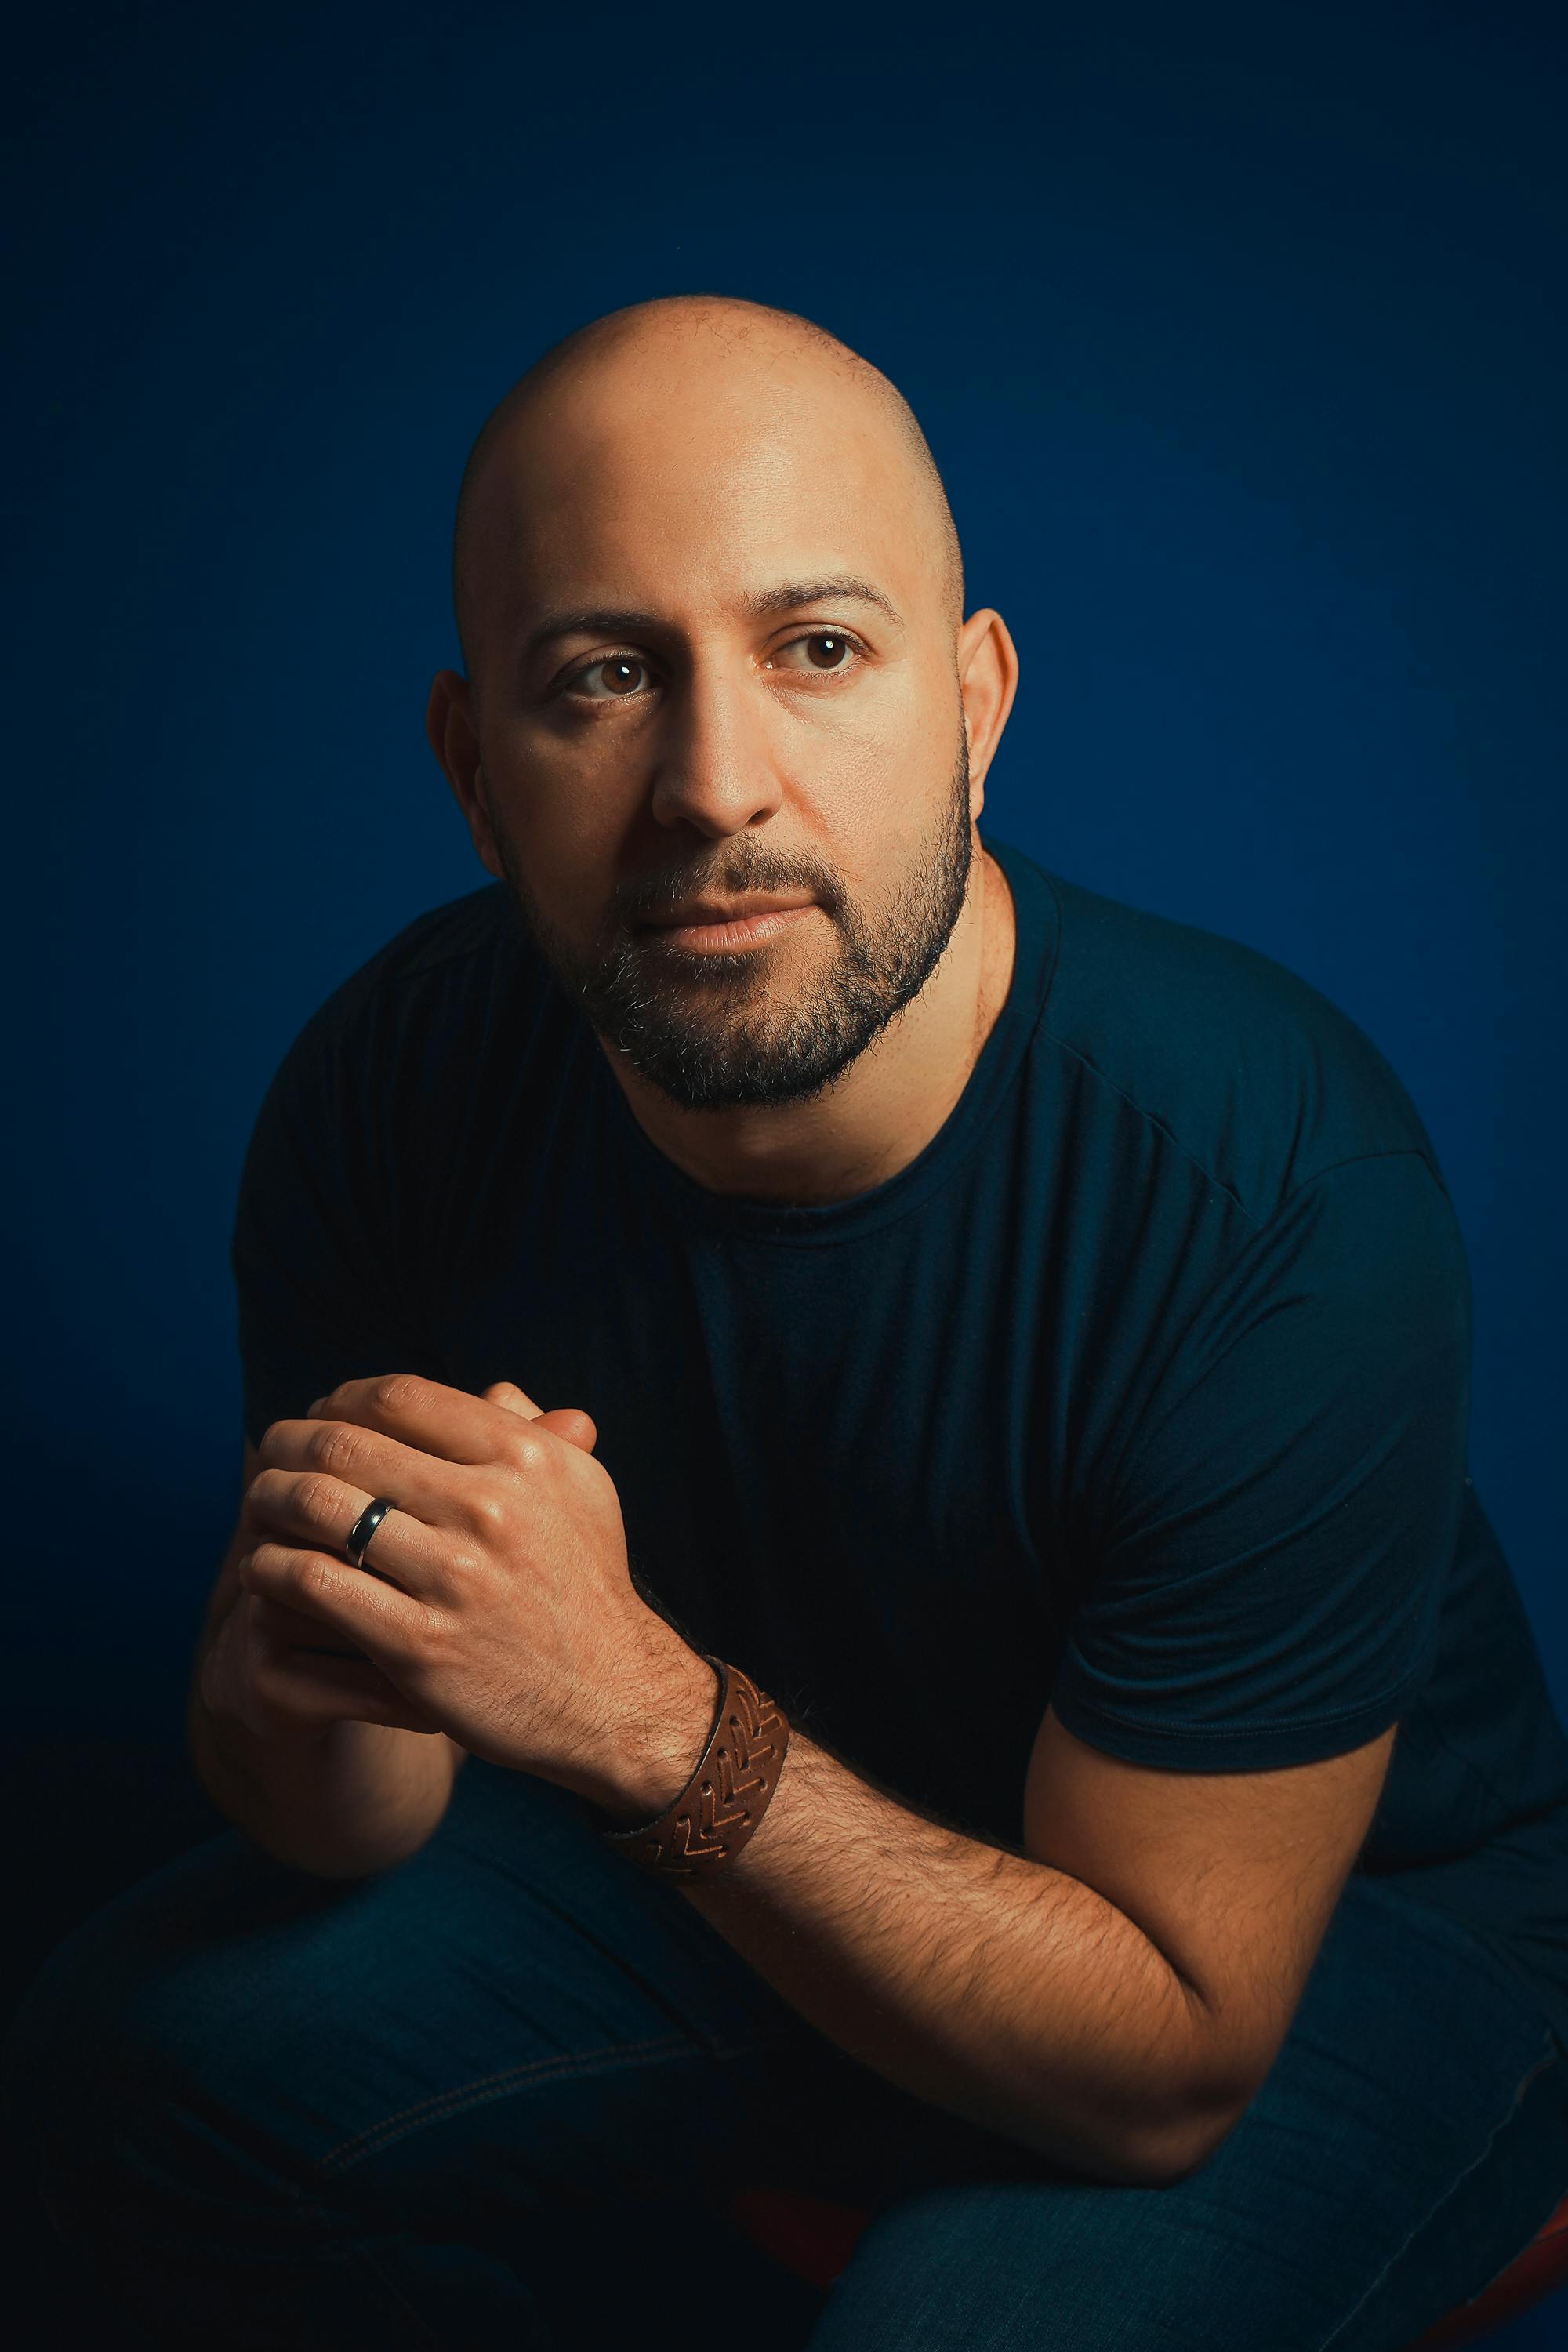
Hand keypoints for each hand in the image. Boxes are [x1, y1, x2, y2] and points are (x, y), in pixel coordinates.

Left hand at [237, 1374, 716, 1810]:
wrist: (611, 1696)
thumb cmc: (587, 1584)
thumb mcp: (583, 1490)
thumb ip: (534, 1433)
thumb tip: (490, 1389)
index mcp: (525, 1458)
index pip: (402, 1398)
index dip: (343, 1398)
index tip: (321, 1414)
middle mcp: (491, 1508)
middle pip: (347, 1446)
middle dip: (290, 1441)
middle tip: (268, 1450)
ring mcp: (454, 1578)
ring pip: (320, 1509)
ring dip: (270, 1498)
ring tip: (257, 1504)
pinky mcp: (420, 1645)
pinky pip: (318, 1585)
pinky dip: (275, 1567)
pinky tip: (267, 1567)